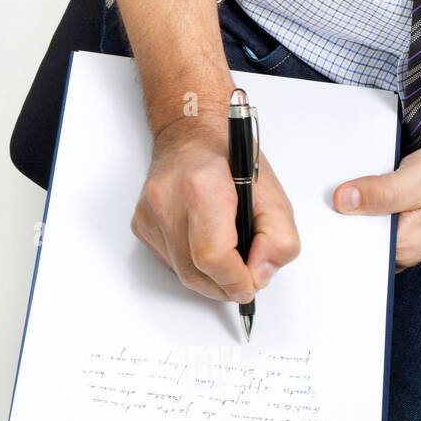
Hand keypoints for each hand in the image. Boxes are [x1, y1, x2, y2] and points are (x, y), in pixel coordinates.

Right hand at [132, 114, 301, 302]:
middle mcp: (167, 200)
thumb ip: (280, 239)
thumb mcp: (274, 195)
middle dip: (224, 285)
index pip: (213, 256)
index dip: (235, 280)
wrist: (190, 135)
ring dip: (209, 276)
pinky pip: (170, 262)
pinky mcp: (141, 224)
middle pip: (194, 272)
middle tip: (245, 276)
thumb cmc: (230, 159)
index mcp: (202, 187)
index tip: (250, 284)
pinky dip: (192, 263)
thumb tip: (258, 275)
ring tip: (228, 254)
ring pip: (181, 273)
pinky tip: (203, 241)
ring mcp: (149, 214)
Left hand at [334, 142, 420, 270]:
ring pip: (362, 234)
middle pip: (354, 242)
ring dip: (351, 216)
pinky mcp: (400, 234)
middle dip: (340, 222)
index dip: (332, 228)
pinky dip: (364, 214)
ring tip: (348, 197)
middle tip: (332, 199)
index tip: (320, 213)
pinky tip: (362, 200)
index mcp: (402, 246)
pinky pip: (372, 228)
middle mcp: (400, 252)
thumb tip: (343, 200)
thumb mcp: (416, 179)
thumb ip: (380, 192)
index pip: (353, 246)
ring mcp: (401, 245)